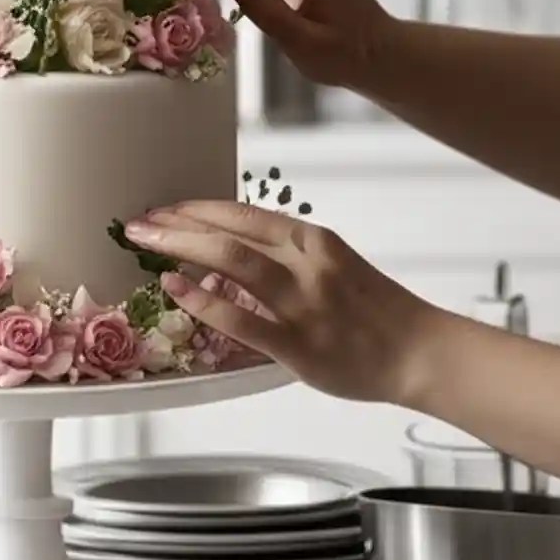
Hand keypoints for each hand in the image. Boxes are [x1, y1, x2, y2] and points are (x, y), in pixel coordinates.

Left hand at [123, 201, 446, 405]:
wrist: (421, 351)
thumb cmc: (376, 312)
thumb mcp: (333, 267)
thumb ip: (286, 258)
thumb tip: (232, 253)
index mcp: (312, 241)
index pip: (242, 213)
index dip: (196, 209)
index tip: (164, 209)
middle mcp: (304, 263)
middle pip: (228, 232)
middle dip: (175, 224)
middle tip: (138, 225)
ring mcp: (300, 302)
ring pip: (231, 261)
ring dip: (181, 247)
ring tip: (146, 244)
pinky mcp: (297, 343)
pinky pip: (241, 318)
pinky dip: (202, 301)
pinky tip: (174, 288)